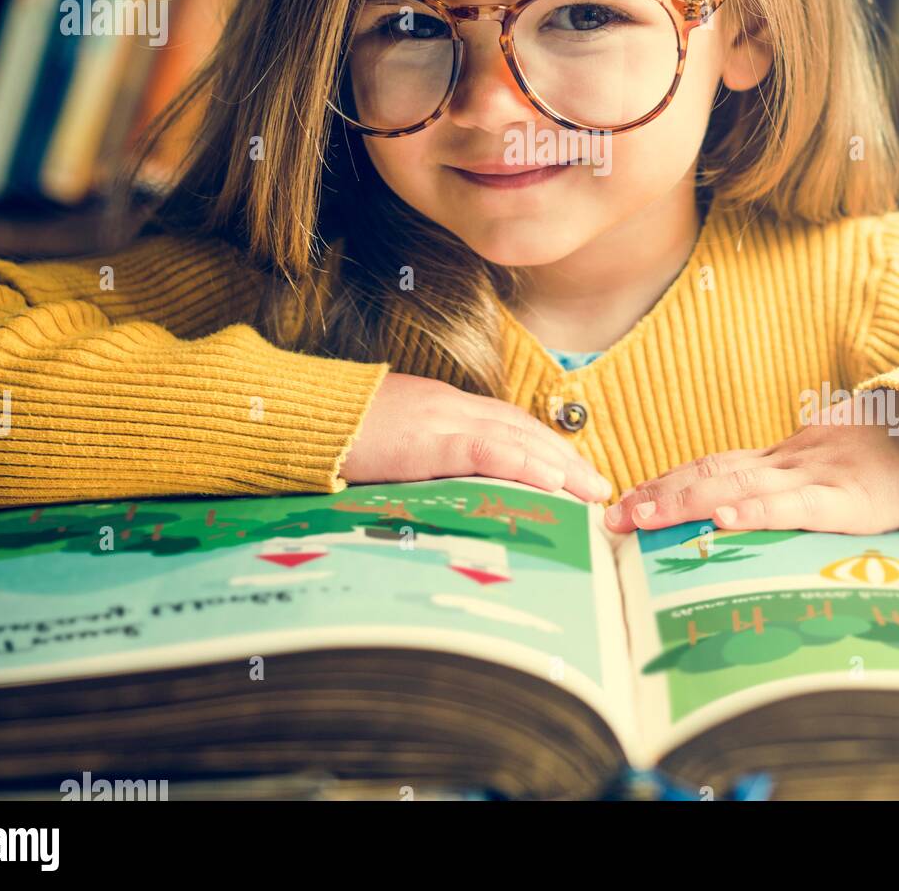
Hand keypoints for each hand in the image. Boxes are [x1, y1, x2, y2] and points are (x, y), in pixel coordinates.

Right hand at [341, 372, 613, 502]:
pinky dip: (524, 465)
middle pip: (522, 430)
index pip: (506, 426)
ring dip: (559, 466)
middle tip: (600, 487)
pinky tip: (551, 482)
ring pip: (515, 439)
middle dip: (565, 459)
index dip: (543, 448)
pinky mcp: (427, 440)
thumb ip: (417, 460)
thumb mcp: (385, 445)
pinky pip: (486, 451)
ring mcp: (441, 420)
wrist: (299, 414)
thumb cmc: (332, 435)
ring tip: (591, 491)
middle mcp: (450, 408)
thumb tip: (440, 491)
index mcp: (441, 408)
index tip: (573, 471)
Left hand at [603, 394, 898, 534]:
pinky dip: (756, 511)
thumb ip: (781, 491)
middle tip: (611, 519)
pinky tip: (725, 520)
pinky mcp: (846, 500)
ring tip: (644, 518)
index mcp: (776, 462)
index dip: (661, 484)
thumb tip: (731, 515)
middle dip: (656, 496)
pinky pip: (795, 505)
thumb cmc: (879, 465)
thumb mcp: (823, 476)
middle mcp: (783, 465)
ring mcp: (812, 478)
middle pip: (708, 475)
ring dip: (685, 503)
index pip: (706, 468)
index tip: (618, 504)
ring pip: (737, 487)